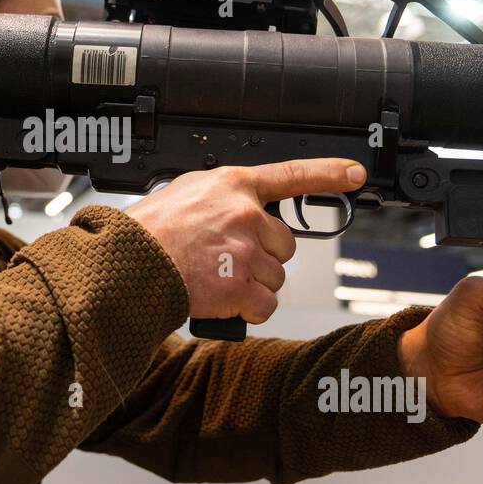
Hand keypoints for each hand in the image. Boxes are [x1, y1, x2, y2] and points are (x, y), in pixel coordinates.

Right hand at [127, 158, 365, 325]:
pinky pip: (266, 304)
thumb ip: (221, 197)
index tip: (355, 174)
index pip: (292, 175)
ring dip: (253, 284)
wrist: (128, 265)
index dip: (329, 174)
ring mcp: (246, 252)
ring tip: (217, 279)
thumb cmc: (148, 232)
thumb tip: (238, 208)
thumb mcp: (185, 193)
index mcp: (233, 185)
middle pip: (284, 244)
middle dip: (263, 256)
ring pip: (276, 276)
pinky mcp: (242, 287)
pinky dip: (248, 309)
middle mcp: (246, 215)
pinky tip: (225, 301)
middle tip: (228, 259)